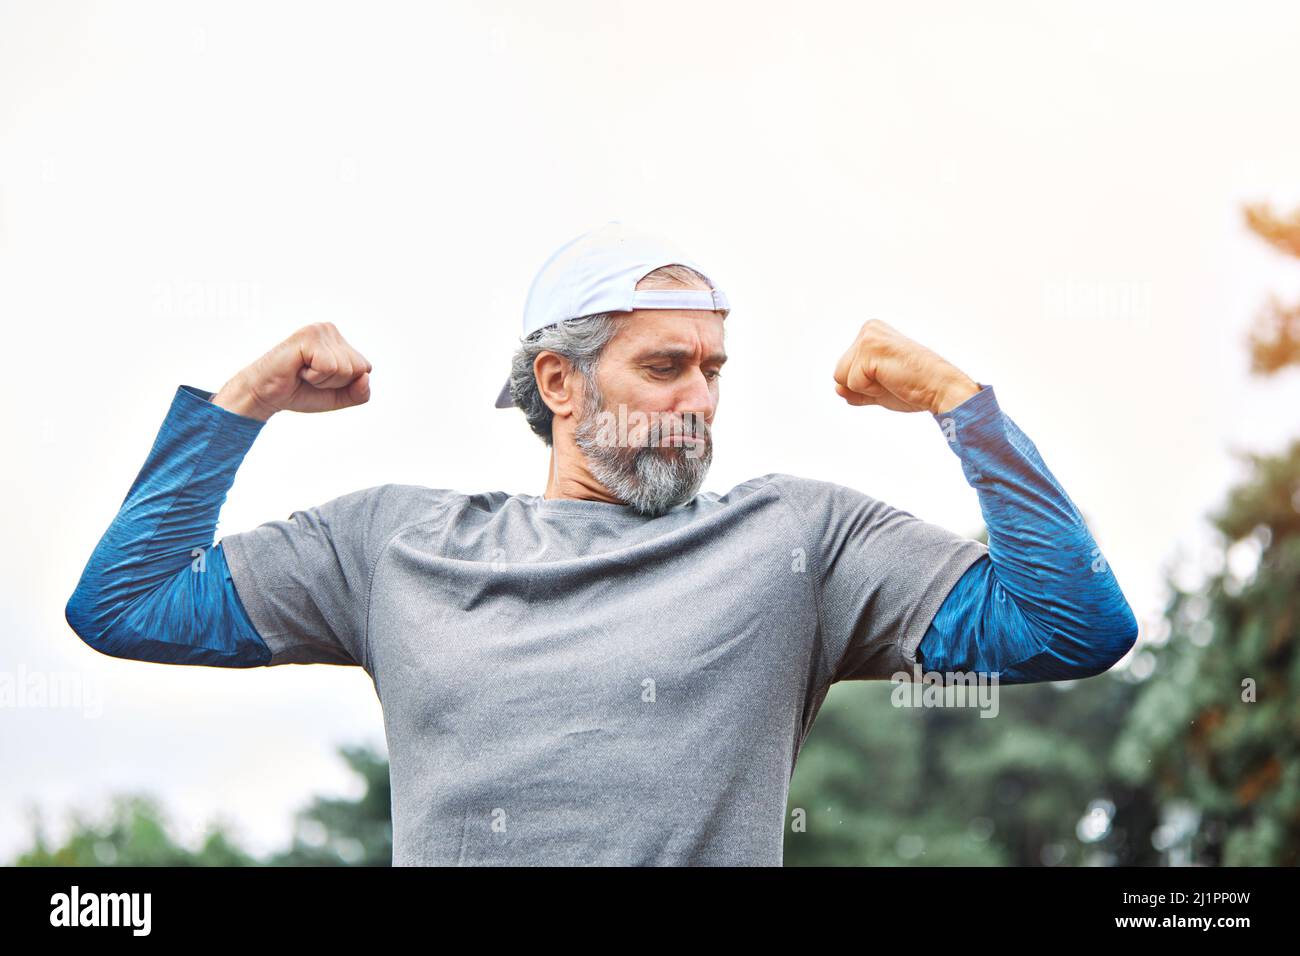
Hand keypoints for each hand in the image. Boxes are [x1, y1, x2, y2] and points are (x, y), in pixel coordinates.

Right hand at [212, 323, 372, 420]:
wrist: (266, 394)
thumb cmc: (300, 392)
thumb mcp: (338, 397)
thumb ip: (359, 393)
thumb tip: (366, 376)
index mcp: (339, 341)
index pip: (365, 369)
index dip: (345, 384)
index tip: (321, 380)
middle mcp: (331, 330)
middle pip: (358, 369)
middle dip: (335, 383)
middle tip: (310, 377)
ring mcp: (320, 330)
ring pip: (345, 369)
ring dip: (323, 380)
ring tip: (304, 372)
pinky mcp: (308, 337)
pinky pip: (329, 367)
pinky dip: (314, 377)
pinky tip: (298, 369)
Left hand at [832, 319, 979, 414]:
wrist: (941, 389)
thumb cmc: (916, 388)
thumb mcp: (880, 388)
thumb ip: (857, 387)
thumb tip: (837, 389)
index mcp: (871, 333)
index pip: (845, 369)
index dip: (865, 385)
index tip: (891, 378)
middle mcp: (868, 329)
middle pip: (838, 372)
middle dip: (862, 386)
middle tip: (892, 380)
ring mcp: (867, 337)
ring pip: (841, 377)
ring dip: (865, 388)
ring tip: (892, 379)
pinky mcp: (869, 349)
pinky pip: (851, 383)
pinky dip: (870, 390)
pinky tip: (892, 380)